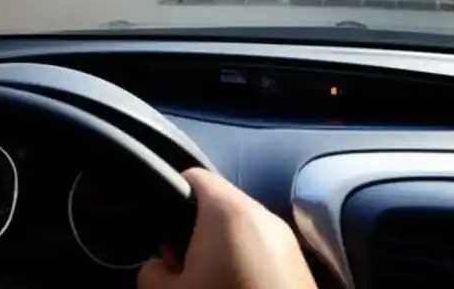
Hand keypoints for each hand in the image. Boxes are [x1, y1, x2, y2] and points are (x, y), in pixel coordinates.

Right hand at [138, 169, 316, 288]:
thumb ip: (150, 273)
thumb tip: (159, 267)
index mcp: (226, 212)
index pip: (190, 176)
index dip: (169, 197)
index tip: (161, 232)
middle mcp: (261, 215)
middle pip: (218, 203)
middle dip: (195, 230)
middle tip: (184, 267)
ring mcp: (287, 241)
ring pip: (243, 228)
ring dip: (222, 248)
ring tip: (212, 283)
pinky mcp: (302, 266)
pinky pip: (264, 249)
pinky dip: (247, 263)